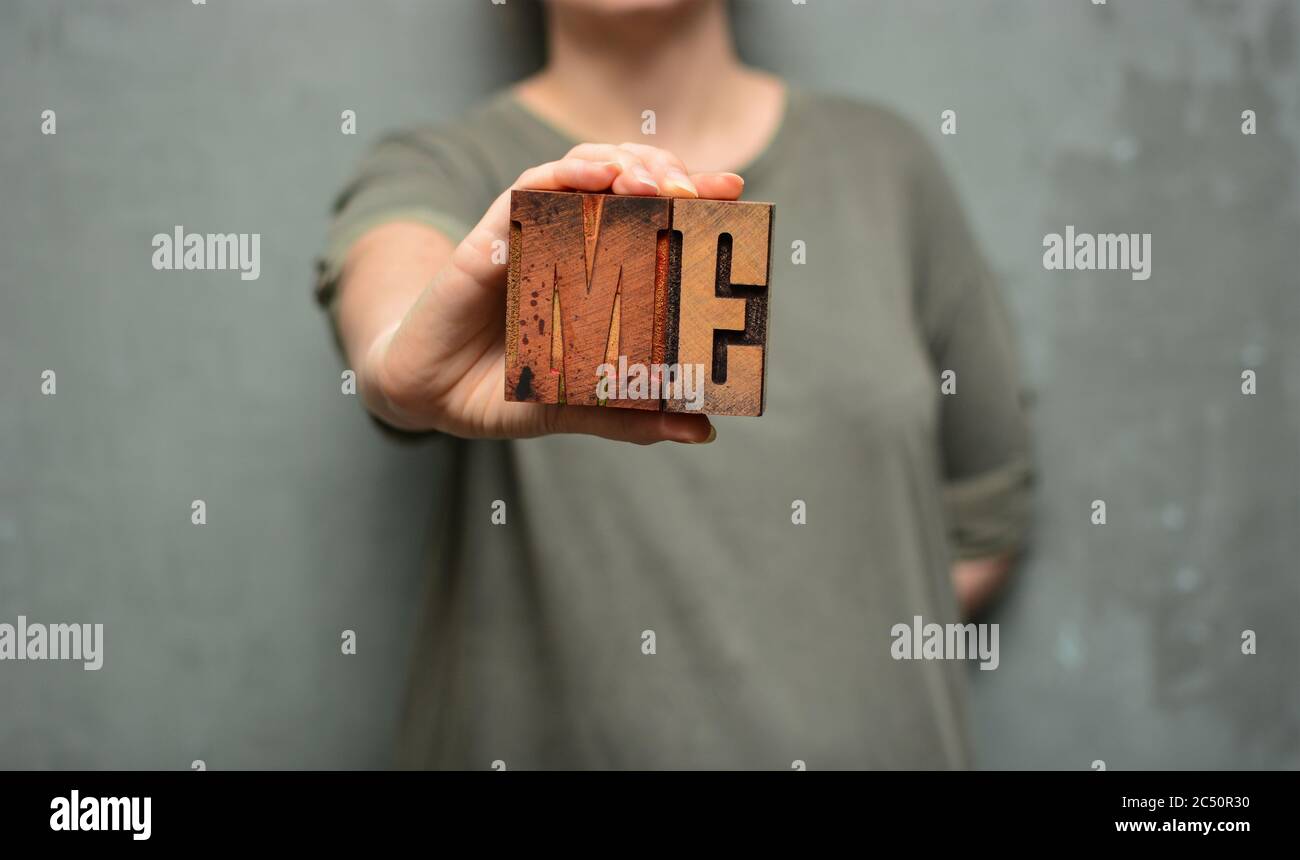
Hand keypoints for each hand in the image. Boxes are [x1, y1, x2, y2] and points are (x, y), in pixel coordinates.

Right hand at [356, 142, 744, 443]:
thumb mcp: (578, 404)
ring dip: (620, 163)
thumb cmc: (506, 389)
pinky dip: (561, 175)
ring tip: (652, 178)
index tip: (733, 193)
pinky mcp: (488, 238)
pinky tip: (592, 174)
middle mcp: (569, 241)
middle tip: (694, 190)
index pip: (654, 215)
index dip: (693, 197)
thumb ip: (635, 413)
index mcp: (598, 270)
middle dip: (666, 171)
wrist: (430, 397)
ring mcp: (530, 234)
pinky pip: (526, 191)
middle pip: (626, 179)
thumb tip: (704, 428)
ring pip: (581, 170)